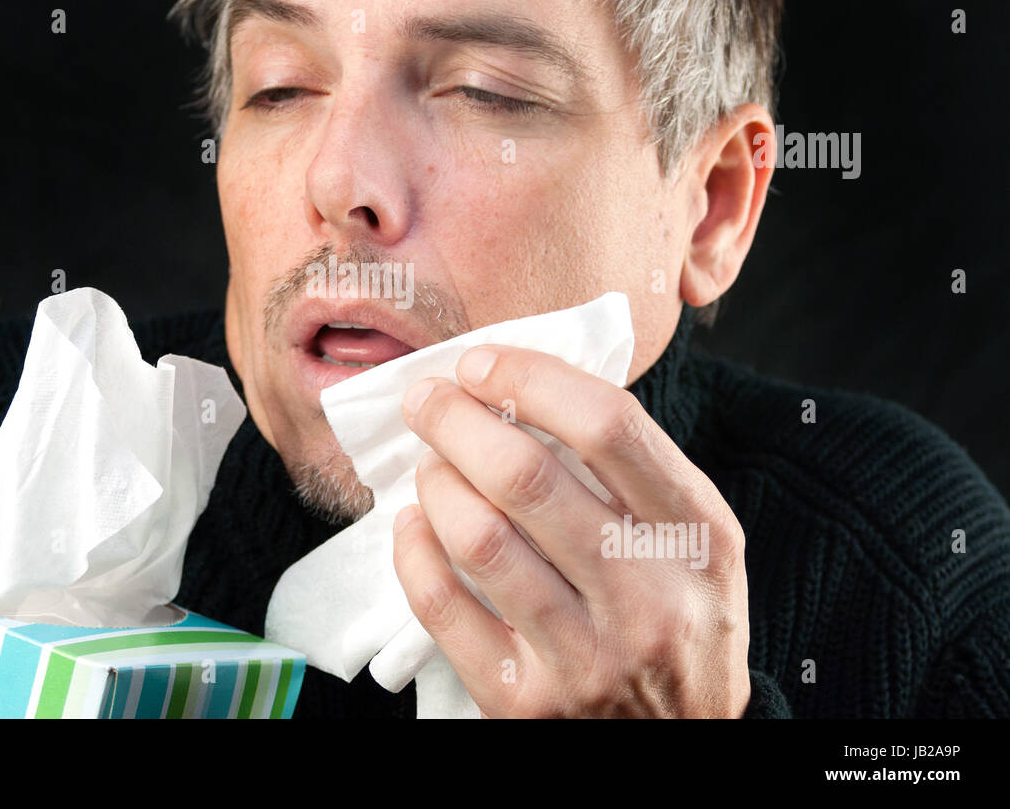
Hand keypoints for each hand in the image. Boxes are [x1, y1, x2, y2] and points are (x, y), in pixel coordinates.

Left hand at [393, 344, 750, 717]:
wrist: (683, 746)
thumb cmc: (678, 621)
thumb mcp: (694, 544)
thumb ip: (633, 472)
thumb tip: (522, 388)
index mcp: (698, 536)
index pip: (608, 425)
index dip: (529, 378)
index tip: (481, 364)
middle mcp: (648, 596)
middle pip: (527, 475)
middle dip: (456, 420)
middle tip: (427, 400)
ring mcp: (586, 656)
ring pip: (479, 537)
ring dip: (435, 481)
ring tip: (429, 465)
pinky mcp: (526, 702)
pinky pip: (443, 606)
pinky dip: (413, 549)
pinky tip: (413, 525)